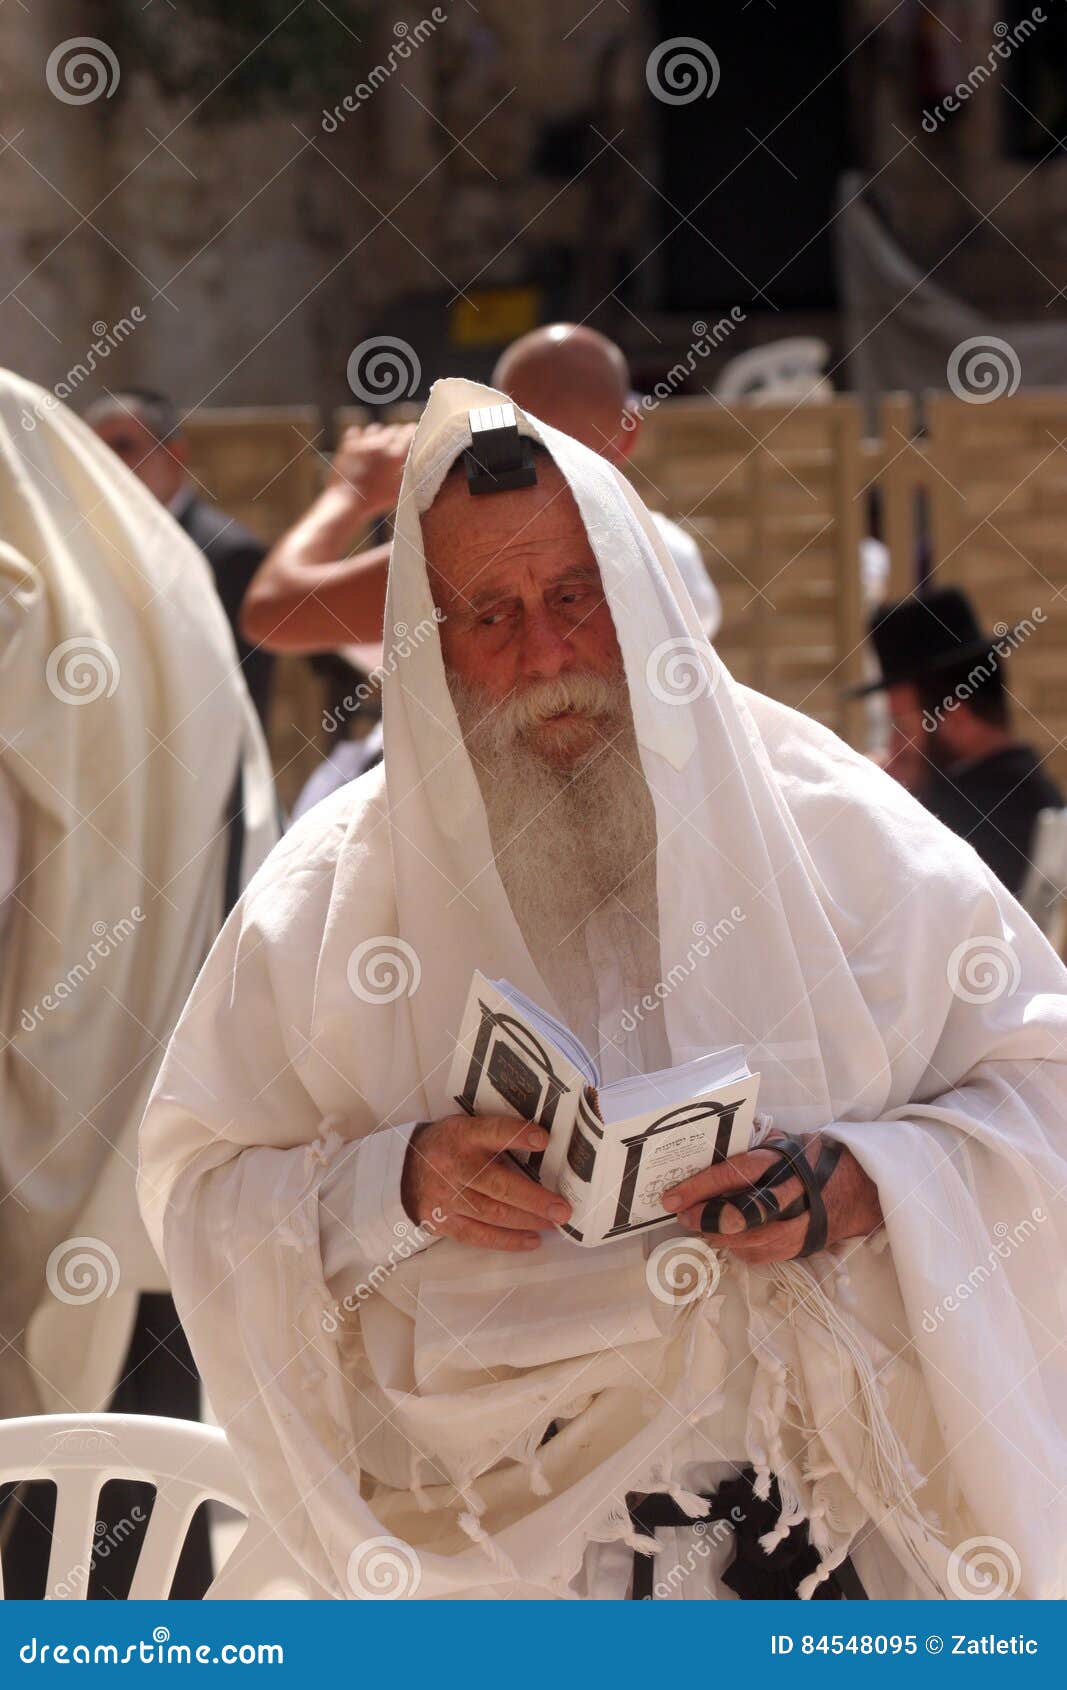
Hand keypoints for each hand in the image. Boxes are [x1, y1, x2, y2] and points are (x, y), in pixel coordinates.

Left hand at [325, 423, 415, 514]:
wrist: (347, 503)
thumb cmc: (375, 500)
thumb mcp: (399, 490)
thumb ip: (407, 475)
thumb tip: (414, 464)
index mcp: (395, 455)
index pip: (409, 432)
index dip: (412, 433)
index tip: (413, 435)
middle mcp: (380, 445)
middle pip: (393, 429)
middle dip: (397, 435)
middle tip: (397, 444)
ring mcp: (362, 443)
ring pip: (376, 428)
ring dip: (379, 435)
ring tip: (379, 446)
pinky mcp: (348, 445)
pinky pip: (357, 431)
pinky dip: (361, 436)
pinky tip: (362, 446)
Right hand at [401, 1114, 571, 1251]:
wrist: (403, 1170)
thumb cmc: (449, 1146)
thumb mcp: (466, 1128)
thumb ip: (496, 1135)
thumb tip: (545, 1147)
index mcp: (462, 1135)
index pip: (492, 1132)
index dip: (517, 1135)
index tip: (544, 1139)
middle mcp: (453, 1166)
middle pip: (497, 1185)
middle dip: (533, 1199)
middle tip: (562, 1209)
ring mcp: (446, 1197)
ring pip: (492, 1213)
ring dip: (527, 1221)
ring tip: (553, 1223)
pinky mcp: (443, 1222)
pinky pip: (479, 1235)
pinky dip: (508, 1240)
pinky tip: (532, 1240)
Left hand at [661, 1135, 881, 1264]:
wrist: (851, 1188)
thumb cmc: (805, 1159)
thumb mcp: (779, 1141)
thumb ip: (749, 1145)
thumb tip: (705, 1145)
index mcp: (779, 1161)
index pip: (732, 1174)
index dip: (698, 1189)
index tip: (671, 1198)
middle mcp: (788, 1194)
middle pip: (739, 1216)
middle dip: (705, 1219)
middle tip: (684, 1216)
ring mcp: (796, 1224)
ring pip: (748, 1242)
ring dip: (717, 1237)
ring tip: (701, 1227)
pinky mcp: (799, 1245)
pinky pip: (759, 1255)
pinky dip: (738, 1249)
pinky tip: (728, 1238)